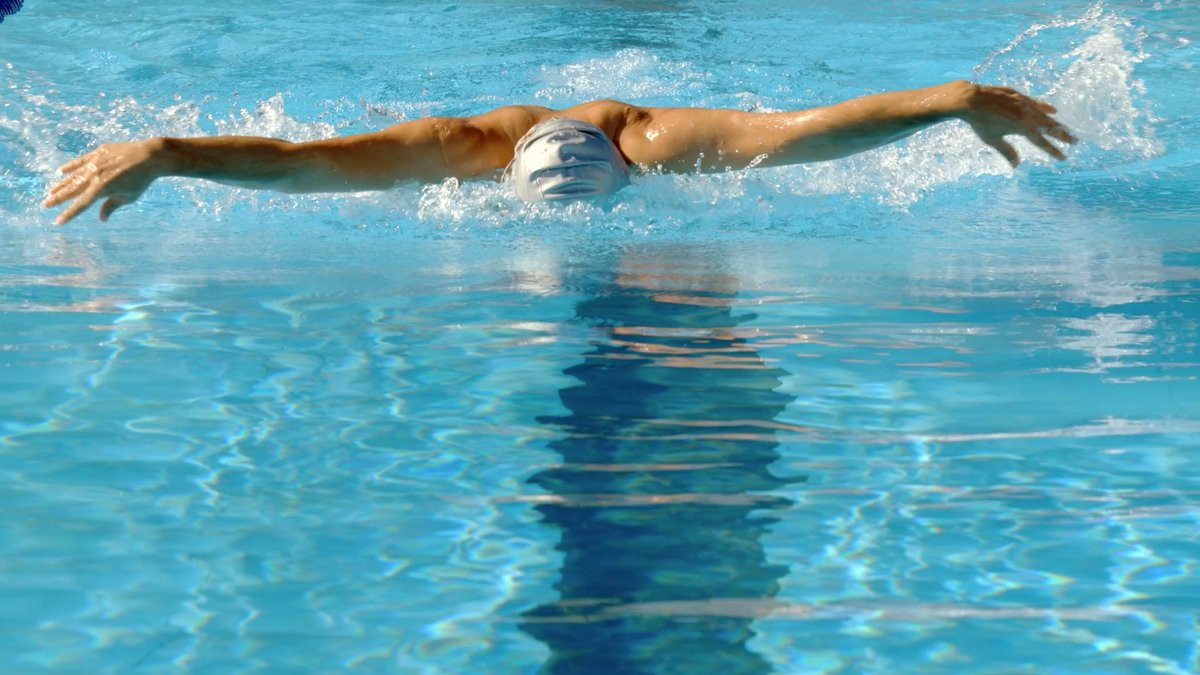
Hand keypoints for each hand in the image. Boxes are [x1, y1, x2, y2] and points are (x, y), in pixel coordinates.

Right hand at [43, 139, 167, 224]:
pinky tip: (61, 171)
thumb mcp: (128, 197)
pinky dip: (71, 166)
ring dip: (61, 184)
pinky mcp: (98, 153)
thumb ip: (111, 206)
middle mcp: (94, 176)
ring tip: (51, 191)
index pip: (81, 205)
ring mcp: (94, 163)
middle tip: (45, 204)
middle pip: (72, 190)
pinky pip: (80, 161)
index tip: (58, 221)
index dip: (69, 214)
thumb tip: (102, 218)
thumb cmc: (141, 180)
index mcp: (101, 189)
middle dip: (58, 198)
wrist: (149, 157)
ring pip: (73, 176)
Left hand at [958, 84, 1076, 166]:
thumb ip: (1007, 151)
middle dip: (1062, 135)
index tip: (1063, 157)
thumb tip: (1016, 165)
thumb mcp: (993, 140)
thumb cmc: (980, 122)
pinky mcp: (1019, 96)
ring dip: (1056, 123)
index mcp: (1022, 128)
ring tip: (1066, 129)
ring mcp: (1024, 103)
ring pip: (1045, 115)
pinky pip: (1036, 103)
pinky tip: (1052, 110)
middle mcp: (1027, 115)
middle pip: (1049, 127)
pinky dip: (1045, 107)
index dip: (1053, 151)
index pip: (1041, 142)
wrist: (971, 99)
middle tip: (1075, 141)